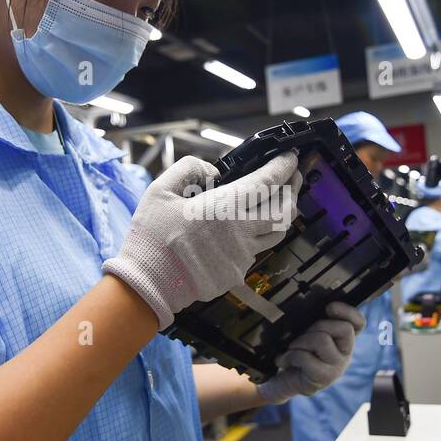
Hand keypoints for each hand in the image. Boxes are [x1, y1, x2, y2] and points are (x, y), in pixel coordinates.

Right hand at [104, 153, 302, 329]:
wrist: (148, 283)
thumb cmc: (151, 237)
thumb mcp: (160, 190)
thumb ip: (188, 169)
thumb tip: (213, 172)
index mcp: (223, 207)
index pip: (267, 182)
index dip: (283, 167)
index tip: (289, 157)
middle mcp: (240, 232)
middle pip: (284, 209)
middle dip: (293, 189)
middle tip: (292, 177)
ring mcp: (242, 255)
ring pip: (277, 232)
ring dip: (282, 214)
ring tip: (278, 201)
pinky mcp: (237, 273)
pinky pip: (257, 251)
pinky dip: (259, 235)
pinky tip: (249, 229)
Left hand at [256, 302, 365, 403]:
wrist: (285, 381)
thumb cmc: (297, 354)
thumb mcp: (307, 334)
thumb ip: (315, 322)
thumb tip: (308, 306)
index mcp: (344, 339)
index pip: (359, 323)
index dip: (348, 312)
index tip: (330, 307)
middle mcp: (346, 353)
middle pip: (344, 328)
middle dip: (317, 326)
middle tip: (301, 336)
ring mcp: (337, 367)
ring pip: (322, 340)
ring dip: (300, 342)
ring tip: (290, 349)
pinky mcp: (324, 378)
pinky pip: (306, 356)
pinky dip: (290, 356)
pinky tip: (284, 360)